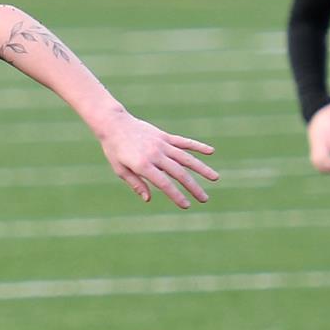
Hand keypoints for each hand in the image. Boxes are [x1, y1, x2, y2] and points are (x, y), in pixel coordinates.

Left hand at [95, 112, 217, 207]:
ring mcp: (162, 144)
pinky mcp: (165, 136)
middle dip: (193, 187)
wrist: (114, 124)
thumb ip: (136, 184)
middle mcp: (155, 155)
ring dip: (202, 168)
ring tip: (215, 178)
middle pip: (179, 173)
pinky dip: (198, 146)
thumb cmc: (114, 150)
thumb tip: (148, 199)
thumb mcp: (120, 170)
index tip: (186, 205)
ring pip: (186, 158)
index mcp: (143, 165)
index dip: (176, 195)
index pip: (164, 184)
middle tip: (204, 199)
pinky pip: (184, 142)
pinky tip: (211, 152)